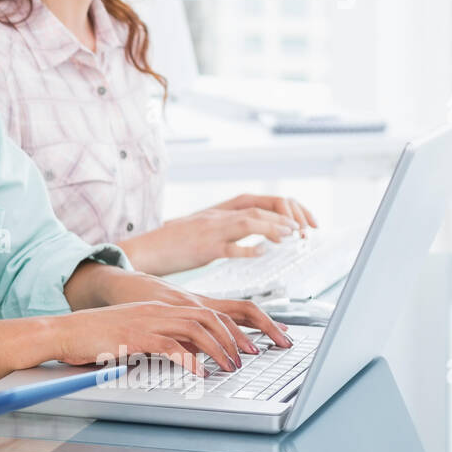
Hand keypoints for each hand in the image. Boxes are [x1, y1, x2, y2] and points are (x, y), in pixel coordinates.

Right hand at [75, 269, 293, 372]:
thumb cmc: (100, 337)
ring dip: (219, 349)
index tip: (260, 341)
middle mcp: (161, 309)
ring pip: (197, 327)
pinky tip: (199, 372)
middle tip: (253, 356)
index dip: (240, 325)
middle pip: (212, 315)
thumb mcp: (140, 335)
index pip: (212, 310)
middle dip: (239, 336)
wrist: (66, 331)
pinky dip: (189, 358)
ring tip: (231, 366)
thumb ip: (167, 340)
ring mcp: (148, 320)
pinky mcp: (134, 335)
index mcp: (165, 307)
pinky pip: (170, 344)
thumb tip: (195, 356)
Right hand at [125, 199, 314, 274]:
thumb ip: (229, 227)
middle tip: (304, 231)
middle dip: (288, 216)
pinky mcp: (203, 248)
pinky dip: (248, 248)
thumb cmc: (174, 242)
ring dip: (274, 227)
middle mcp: (218, 215)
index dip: (287, 207)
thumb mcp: (204, 227)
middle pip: (259, 205)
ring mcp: (210, 230)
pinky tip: (261, 252)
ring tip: (291, 236)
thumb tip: (258, 234)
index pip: (260, 199)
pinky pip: (229, 246)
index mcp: (220, 210)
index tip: (304, 222)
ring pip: (248, 220)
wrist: (146, 249)